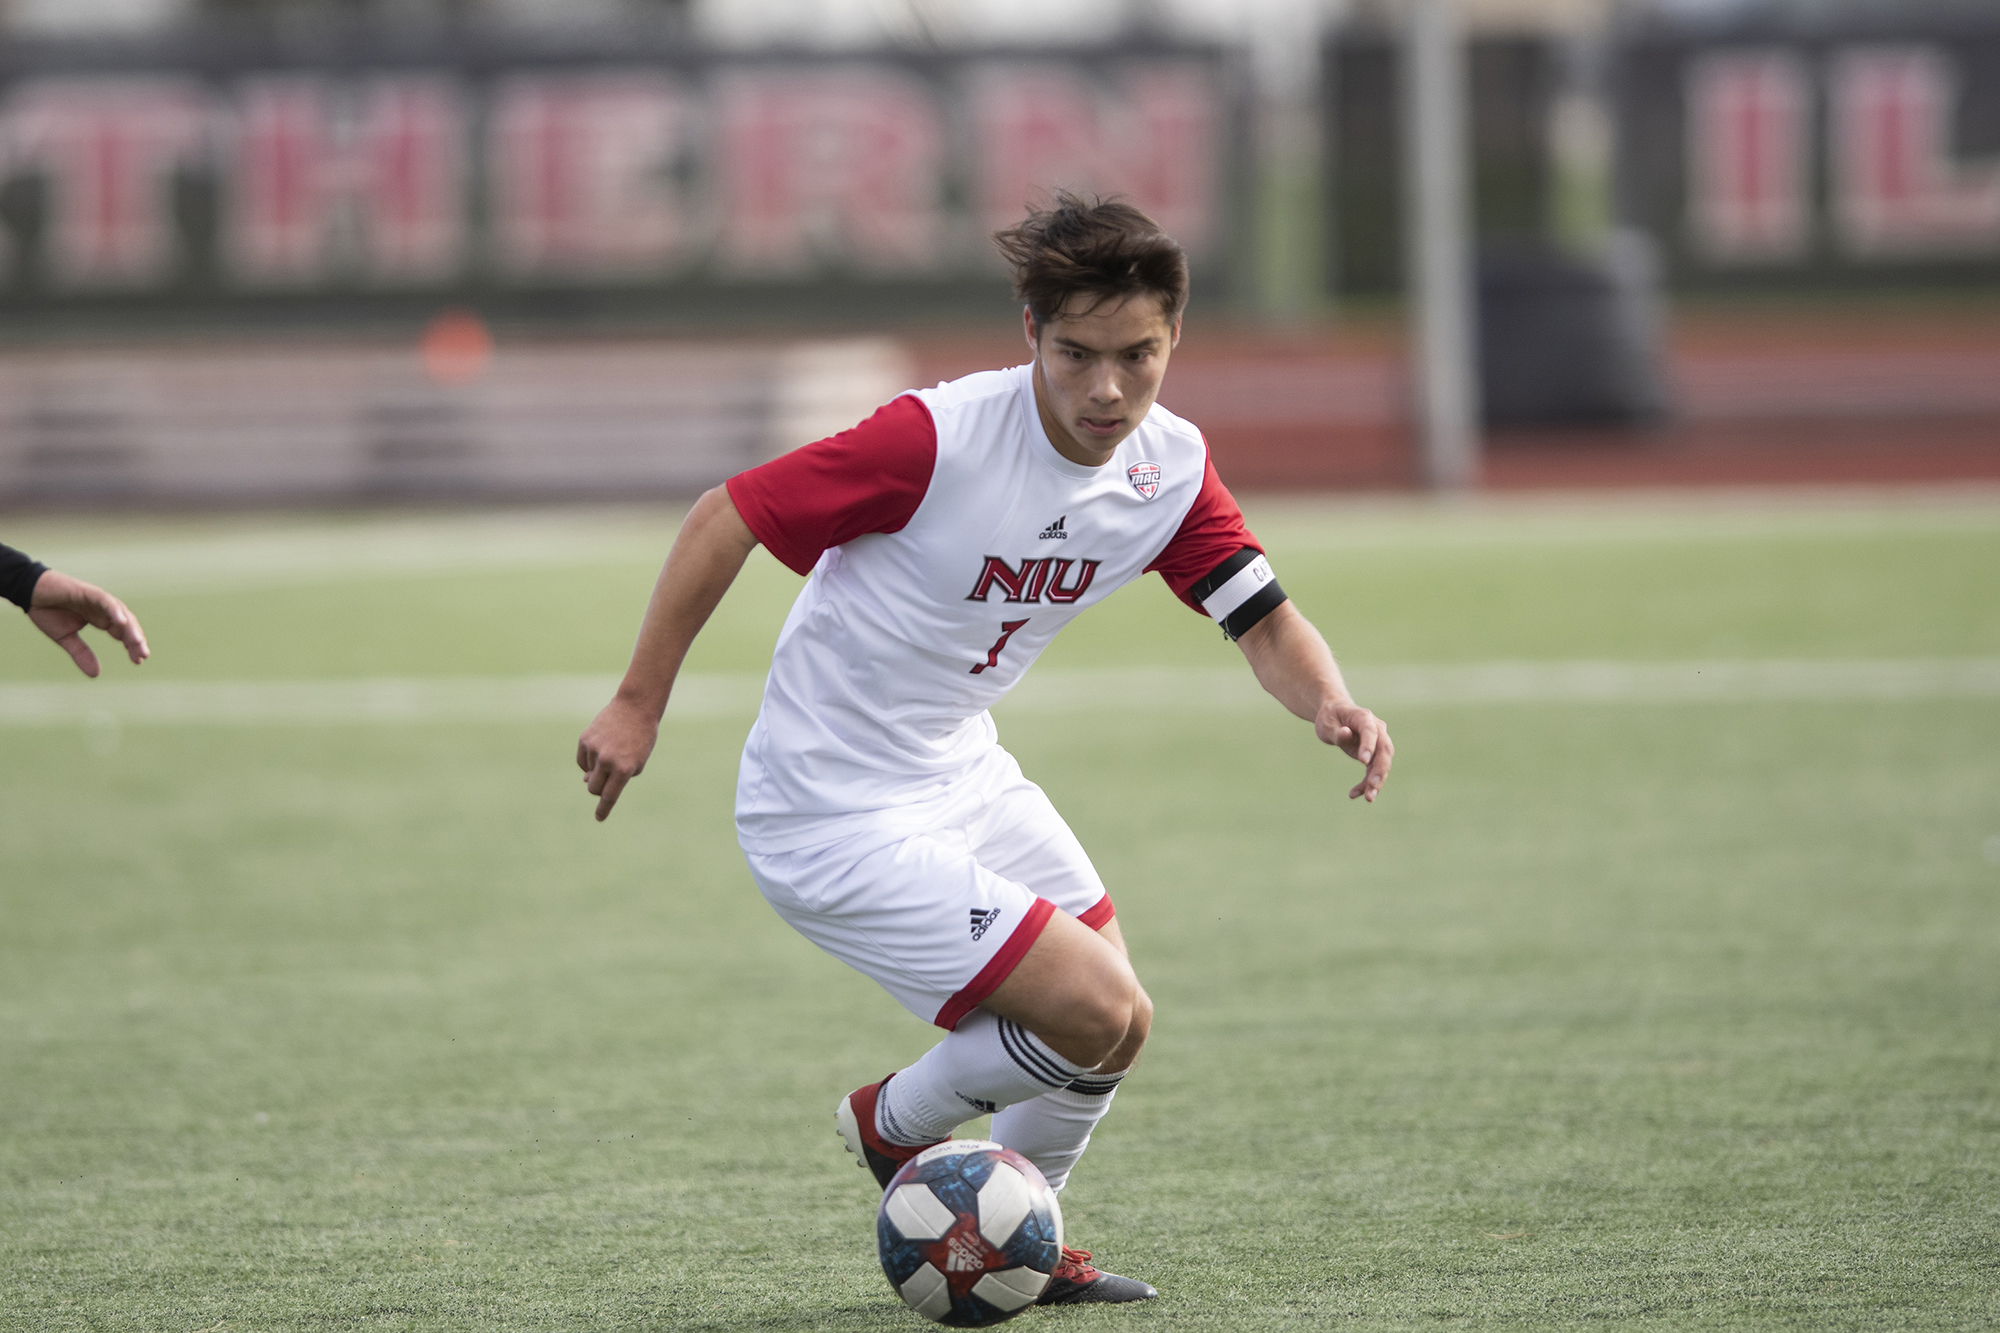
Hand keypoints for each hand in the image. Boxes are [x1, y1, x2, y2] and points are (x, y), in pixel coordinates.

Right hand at [28, 570, 149, 677]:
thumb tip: (96, 675)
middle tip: (143, 655)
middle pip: (127, 625)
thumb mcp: (66, 638)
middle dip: (136, 640)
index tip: (139, 661)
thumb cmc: (47, 611)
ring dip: (130, 627)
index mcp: (101, 620)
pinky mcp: (89, 592)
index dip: (131, 646)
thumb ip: (81, 653)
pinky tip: (122, 622)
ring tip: (138, 642)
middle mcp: (104, 610)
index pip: (122, 634)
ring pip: (121, 613)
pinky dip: (114, 611)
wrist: (29, 592)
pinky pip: (106, 601)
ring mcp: (98, 600)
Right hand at [576, 695, 660, 821]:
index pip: (609, 796)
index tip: (599, 818)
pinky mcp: (585, 739)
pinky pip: (582, 760)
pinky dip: (589, 760)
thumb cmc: (641, 738)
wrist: (635, 708)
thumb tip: (587, 781)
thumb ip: (616, 777)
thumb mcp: (637, 761)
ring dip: (597, 769)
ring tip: (612, 751)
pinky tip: (600, 749)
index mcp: (624, 769)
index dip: (603, 810)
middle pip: (594, 788)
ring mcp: (594, 749)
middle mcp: (607, 761)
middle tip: (606, 780)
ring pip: (588, 773)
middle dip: (598, 789)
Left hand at [1315, 699, 1392, 801]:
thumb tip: (1346, 734)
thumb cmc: (1330, 718)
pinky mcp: (1375, 754)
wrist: (1335, 715)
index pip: (1370, 731)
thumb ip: (1337, 732)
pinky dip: (1367, 783)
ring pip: (1383, 763)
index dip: (1369, 746)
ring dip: (1377, 781)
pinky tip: (1354, 794)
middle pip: (1384, 750)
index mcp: (1364, 717)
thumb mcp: (1327, 724)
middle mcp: (1377, 729)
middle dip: (1380, 769)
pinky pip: (1374, 770)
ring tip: (1368, 798)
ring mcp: (1378, 742)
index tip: (1363, 761)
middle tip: (1372, 785)